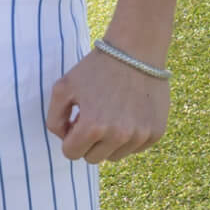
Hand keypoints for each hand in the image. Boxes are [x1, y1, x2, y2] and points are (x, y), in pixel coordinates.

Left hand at [45, 49, 169, 163]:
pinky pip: (135, 148)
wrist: (136, 51)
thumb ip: (54, 119)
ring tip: (111, 114)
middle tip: (94, 116)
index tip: (77, 121)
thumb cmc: (96, 68)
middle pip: (93, 158)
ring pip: (114, 156)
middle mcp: (118, 136)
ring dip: (109, 142)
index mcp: (92, 127)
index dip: (70, 138)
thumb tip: (65, 139)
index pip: (71, 154)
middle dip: (88, 142)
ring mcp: (140, 136)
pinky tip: (128, 113)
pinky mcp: (156, 133)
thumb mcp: (63, 88)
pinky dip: (129, 137)